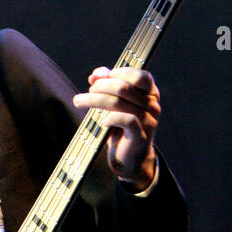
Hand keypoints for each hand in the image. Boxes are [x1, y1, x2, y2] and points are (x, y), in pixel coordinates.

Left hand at [72, 66, 159, 192]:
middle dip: (100, 87)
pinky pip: (125, 120)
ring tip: (79, 101)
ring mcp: (148, 120)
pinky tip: (100, 121)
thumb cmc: (119, 126)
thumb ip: (108, 84)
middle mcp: (152, 105)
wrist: (129, 157)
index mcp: (150, 93)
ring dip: (94, 100)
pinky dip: (108, 118)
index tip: (99, 79)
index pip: (139, 75)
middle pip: (123, 87)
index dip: (117, 73)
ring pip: (118, 102)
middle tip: (88, 93)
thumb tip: (97, 73)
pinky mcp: (141, 135)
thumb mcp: (114, 103)